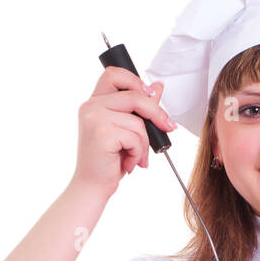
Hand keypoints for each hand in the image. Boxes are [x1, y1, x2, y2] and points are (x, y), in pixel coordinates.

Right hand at [69, 66, 176, 194]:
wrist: (92, 186)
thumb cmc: (108, 161)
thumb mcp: (127, 130)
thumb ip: (140, 108)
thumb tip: (157, 87)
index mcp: (95, 102)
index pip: (114, 74)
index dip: (136, 81)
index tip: (151, 96)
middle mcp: (91, 106)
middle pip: (135, 96)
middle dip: (157, 114)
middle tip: (168, 128)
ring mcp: (94, 118)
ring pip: (138, 121)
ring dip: (144, 144)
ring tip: (136, 158)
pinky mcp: (102, 133)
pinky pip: (135, 137)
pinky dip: (138, 153)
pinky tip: (128, 164)